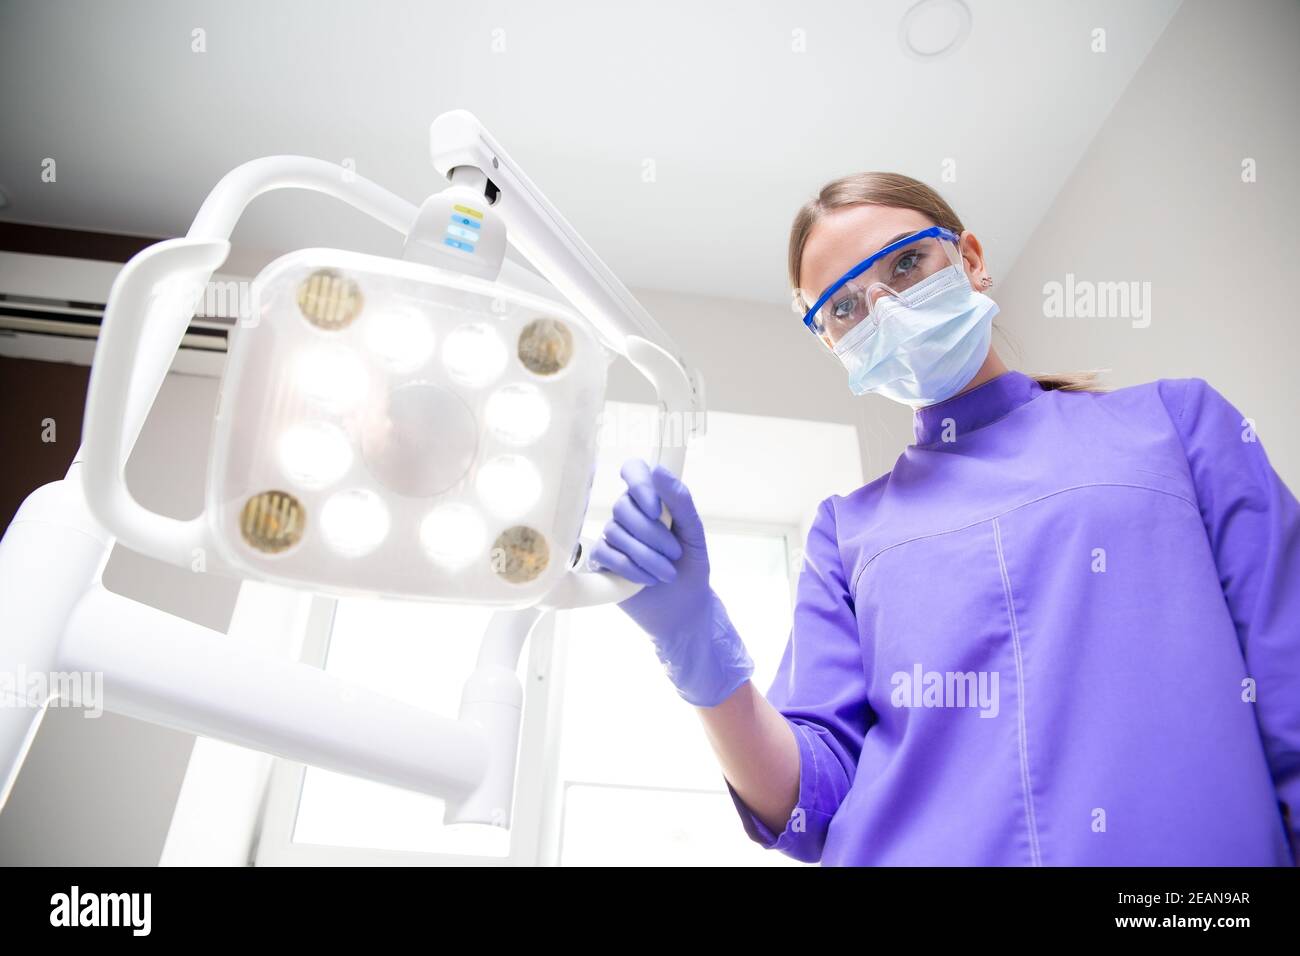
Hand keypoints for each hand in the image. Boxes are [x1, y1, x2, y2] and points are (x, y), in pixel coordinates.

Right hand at [589, 458, 753, 706]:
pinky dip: (629, 567)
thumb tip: (659, 471)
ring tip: (667, 573)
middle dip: (652, 533)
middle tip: (675, 553)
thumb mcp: (693, 533)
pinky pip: (605, 554)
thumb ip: (680, 501)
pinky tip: (646, 580)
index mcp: (652, 501)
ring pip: (615, 531)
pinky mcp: (602, 561)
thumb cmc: (691, 567)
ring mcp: (613, 537)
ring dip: (646, 554)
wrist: (683, 610)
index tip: (656, 508)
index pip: (634, 471)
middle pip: (623, 506)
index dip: (639, 484)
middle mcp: (629, 514)